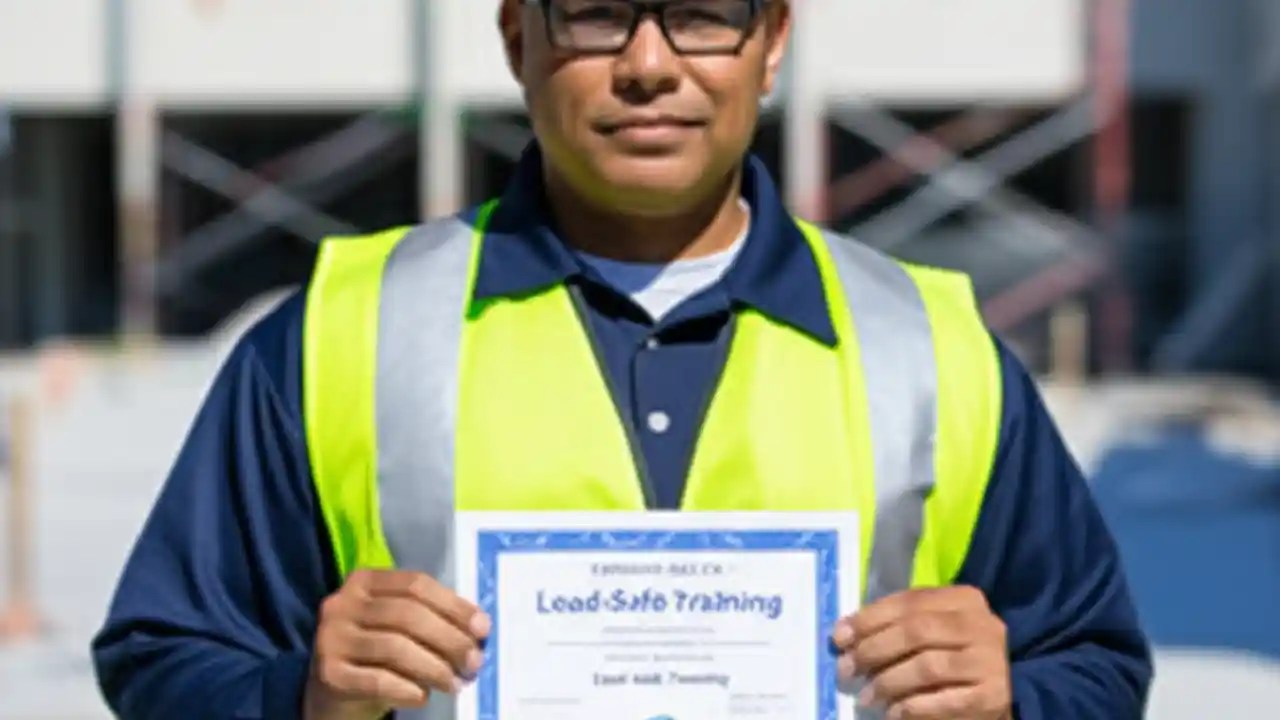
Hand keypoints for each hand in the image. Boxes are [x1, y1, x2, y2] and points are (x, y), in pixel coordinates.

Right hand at [303, 569, 490, 719]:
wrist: (331, 695)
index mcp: (364, 581)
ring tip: (454, 683)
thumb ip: (429, 618)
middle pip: (408, 614)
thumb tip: (478, 628)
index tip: (482, 628)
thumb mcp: (397, 627)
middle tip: (474, 661)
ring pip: (395, 647)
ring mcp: (331, 638)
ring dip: (434, 668)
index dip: (453, 605)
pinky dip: (408, 689)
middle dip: (449, 639)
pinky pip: (378, 680)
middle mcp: (342, 604)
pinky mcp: (329, 674)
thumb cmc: (376, 655)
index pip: (416, 584)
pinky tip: (423, 696)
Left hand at [831, 586, 1011, 719]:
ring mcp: (989, 662)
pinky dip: (912, 707)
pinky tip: (893, 712)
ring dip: (888, 682)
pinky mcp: (992, 697)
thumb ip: (898, 623)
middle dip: (873, 650)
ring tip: (866, 696)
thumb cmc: (957, 651)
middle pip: (916, 632)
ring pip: (927, 667)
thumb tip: (844, 634)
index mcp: (964, 599)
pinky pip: (944, 702)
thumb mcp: (935, 626)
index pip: (909, 602)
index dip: (869, 619)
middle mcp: (981, 626)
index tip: (839, 637)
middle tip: (847, 669)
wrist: (1008, 684)